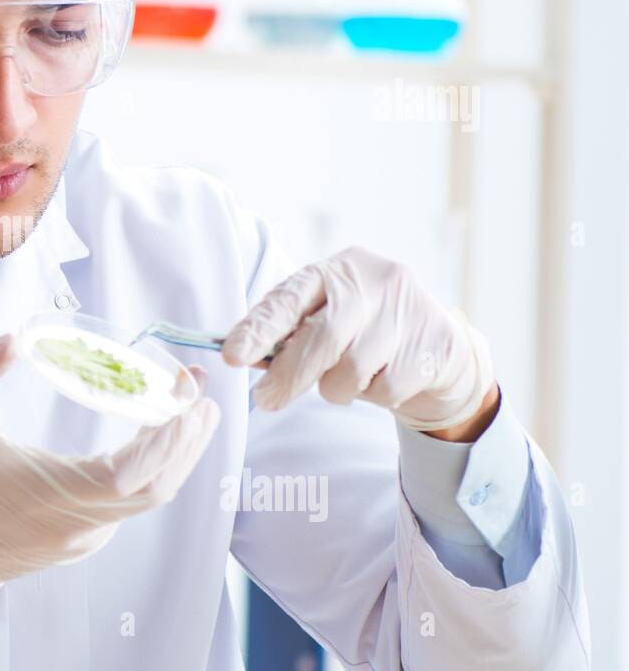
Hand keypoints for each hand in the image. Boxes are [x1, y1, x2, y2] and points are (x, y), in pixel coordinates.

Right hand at [0, 333, 220, 601]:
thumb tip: (17, 338)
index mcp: (48, 495)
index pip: (126, 479)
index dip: (162, 445)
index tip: (185, 405)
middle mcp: (77, 524)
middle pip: (155, 489)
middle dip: (186, 441)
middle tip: (202, 395)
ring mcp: (86, 537)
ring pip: (149, 497)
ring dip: (176, 453)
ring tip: (193, 407)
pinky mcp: (86, 540)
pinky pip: (132, 503)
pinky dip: (154, 467)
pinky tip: (158, 433)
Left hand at [220, 246, 495, 433]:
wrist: (438, 346)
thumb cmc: (363, 333)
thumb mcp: (325, 318)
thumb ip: (289, 334)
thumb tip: (245, 358)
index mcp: (336, 270)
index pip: (290, 298)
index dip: (258, 329)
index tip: (231, 356)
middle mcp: (373, 281)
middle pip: (321, 337)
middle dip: (289, 375)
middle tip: (267, 399)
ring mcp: (408, 311)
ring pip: (350, 371)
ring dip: (337, 389)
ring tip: (345, 380)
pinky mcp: (434, 345)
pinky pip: (385, 390)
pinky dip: (374, 397)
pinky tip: (383, 379)